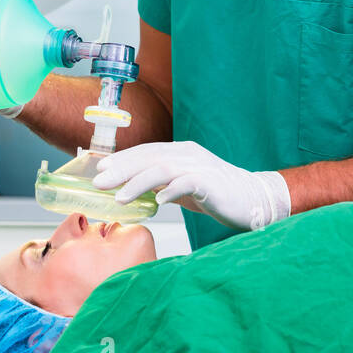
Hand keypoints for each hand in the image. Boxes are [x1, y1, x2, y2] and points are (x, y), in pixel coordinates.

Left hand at [91, 141, 290, 230]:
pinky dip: (170, 190)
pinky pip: (187, 183)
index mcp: (181, 152)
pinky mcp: (211, 182)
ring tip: (120, 197)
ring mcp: (200, 166)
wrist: (253, 199)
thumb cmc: (217, 194)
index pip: (145, 152)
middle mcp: (188, 154)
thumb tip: (133, 190)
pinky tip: (157, 201)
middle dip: (121, 169)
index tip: (99, 169)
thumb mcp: (183, 186)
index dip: (122, 159)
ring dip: (138, 182)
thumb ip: (162, 183)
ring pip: (162, 168)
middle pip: (149, 157)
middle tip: (98, 182)